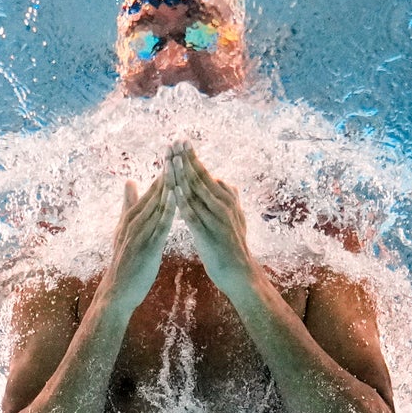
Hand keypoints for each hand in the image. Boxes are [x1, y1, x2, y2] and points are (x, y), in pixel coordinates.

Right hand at [102, 162, 176, 311]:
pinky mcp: (145, 247)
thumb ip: (128, 205)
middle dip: (165, 168)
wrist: (118, 291)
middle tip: (175, 146)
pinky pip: (158, 226)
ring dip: (167, 184)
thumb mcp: (124, 229)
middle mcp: (134, 221)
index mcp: (133, 216)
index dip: (163, 168)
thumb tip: (129, 181)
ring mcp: (139, 234)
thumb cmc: (126, 261)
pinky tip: (175, 198)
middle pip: (154, 190)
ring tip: (177, 164)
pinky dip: (166, 210)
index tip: (173, 148)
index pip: (152, 188)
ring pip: (156, 204)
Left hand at [170, 141, 257, 296]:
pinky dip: (184, 203)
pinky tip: (174, 193)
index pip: (204, 173)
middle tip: (174, 140)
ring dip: (183, 175)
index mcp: (225, 199)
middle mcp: (222, 205)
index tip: (180, 139)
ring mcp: (216, 219)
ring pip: (196, 193)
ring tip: (171, 160)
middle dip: (186, 158)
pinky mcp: (209, 234)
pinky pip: (194, 216)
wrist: (240, 273)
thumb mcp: (235, 217)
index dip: (191, 156)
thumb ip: (230, 198)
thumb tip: (225, 182)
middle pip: (199, 177)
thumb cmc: (232, 245)